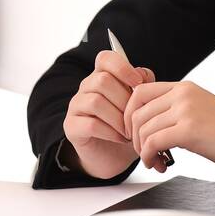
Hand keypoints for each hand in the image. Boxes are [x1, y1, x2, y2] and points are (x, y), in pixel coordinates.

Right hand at [62, 50, 155, 179]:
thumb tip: (143, 74)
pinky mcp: (71, 127)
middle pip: (102, 80)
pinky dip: (110, 132)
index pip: (105, 58)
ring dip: (118, 118)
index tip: (138, 83)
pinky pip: (90, 124)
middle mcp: (86, 88)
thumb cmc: (127, 127)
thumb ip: (143, 87)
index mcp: (102, 76)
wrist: (113, 157)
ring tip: (129, 131)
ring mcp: (76, 106)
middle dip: (124, 100)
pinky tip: (120, 138)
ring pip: (95, 101)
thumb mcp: (140, 106)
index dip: (122, 67)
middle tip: (135, 117)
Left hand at [122, 80, 214, 175]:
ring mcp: (186, 110)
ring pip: (143, 129)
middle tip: (146, 153)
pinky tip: (159, 164)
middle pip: (137, 112)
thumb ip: (177, 111)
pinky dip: (149, 157)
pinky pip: (153, 142)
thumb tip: (149, 125)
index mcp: (185, 87)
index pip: (140, 92)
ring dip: (143, 151)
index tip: (134, 132)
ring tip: (156, 162)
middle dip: (134, 137)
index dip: (129, 114)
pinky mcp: (189, 129)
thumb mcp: (201, 111)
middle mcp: (183, 94)